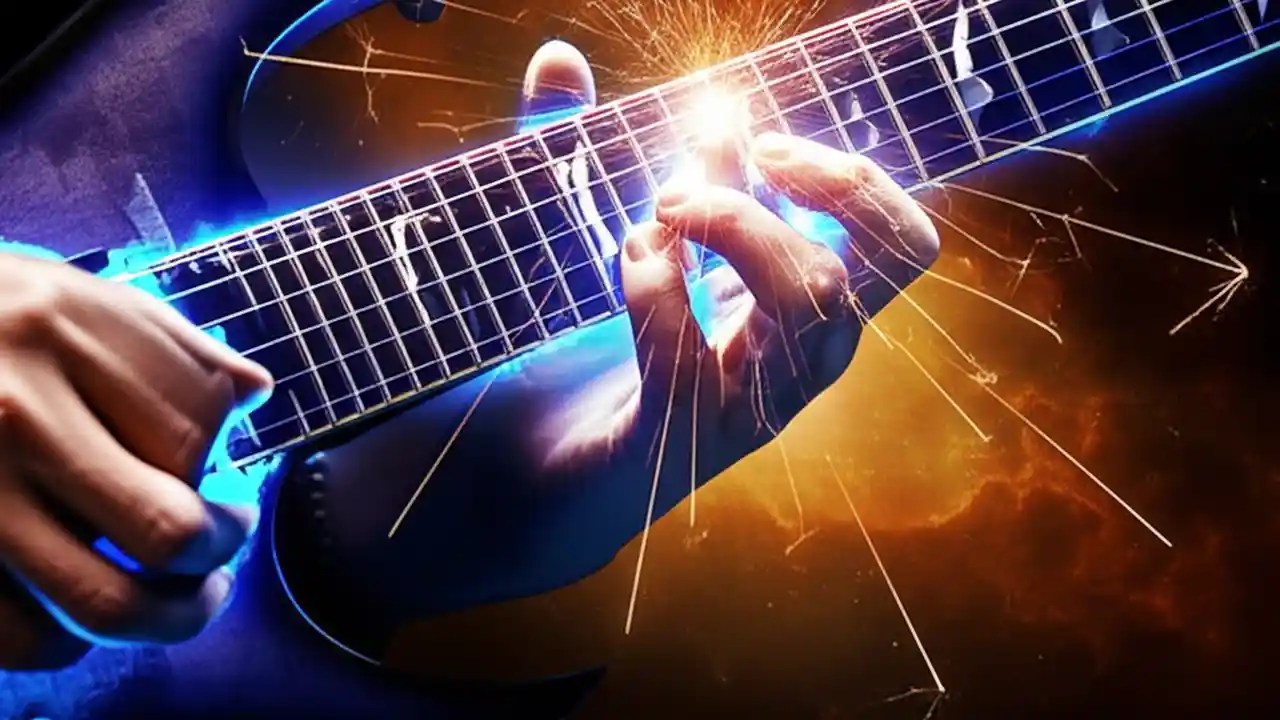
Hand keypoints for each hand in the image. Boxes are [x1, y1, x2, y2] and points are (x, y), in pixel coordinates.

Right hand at [0, 254, 271, 667]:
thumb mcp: (71, 293)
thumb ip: (168, 341)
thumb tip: (256, 391)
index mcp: (60, 332)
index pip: (196, 426)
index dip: (228, 455)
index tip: (228, 469)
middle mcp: (13, 412)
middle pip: (167, 527)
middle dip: (220, 545)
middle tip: (227, 537)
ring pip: (103, 601)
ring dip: (170, 613)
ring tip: (189, 594)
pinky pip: (19, 638)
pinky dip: (67, 642)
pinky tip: (84, 611)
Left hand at [336, 42, 939, 612]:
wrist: (524, 473)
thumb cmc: (581, 353)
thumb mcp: (618, 245)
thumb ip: (624, 164)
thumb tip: (601, 70)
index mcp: (796, 313)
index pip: (899, 244)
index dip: (858, 178)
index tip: (768, 142)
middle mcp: (794, 362)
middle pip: (893, 261)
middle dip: (832, 182)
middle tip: (749, 152)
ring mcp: (747, 407)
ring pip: (813, 305)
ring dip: (740, 225)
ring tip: (664, 208)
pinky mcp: (679, 442)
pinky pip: (693, 359)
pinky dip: (658, 288)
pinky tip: (628, 258)